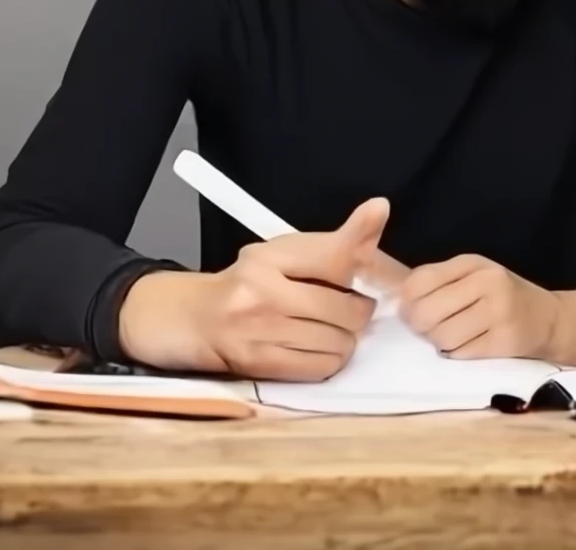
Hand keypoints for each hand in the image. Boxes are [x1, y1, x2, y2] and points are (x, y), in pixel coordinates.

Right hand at [118, 197, 390, 380]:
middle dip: (358, 312)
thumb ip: (336, 240)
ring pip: (340, 342)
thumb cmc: (249, 282)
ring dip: (345, 339)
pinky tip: (317, 347)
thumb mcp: (285, 252)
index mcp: (271, 256)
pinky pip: (323, 367)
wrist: (194, 318)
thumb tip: (380, 208)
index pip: (334, 254)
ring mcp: (260, 330)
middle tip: (348, 307)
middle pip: (348, 308)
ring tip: (329, 328)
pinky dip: (330, 359)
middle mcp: (264, 290)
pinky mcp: (260, 364)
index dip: (365, 253)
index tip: (382, 240)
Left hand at [397, 254, 562, 360]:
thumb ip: (438, 281)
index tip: (410, 309)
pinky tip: (467, 345)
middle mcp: (487, 283)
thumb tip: (397, 299)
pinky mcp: (505, 341)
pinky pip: (461, 354)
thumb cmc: (501, 295)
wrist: (548, 318)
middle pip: (426, 313)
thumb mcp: (472, 275)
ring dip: (439, 343)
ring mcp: (498, 312)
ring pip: (442, 338)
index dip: (406, 301)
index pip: (420, 281)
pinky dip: (457, 354)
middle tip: (428, 327)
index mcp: (472, 263)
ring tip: (450, 336)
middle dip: (420, 326)